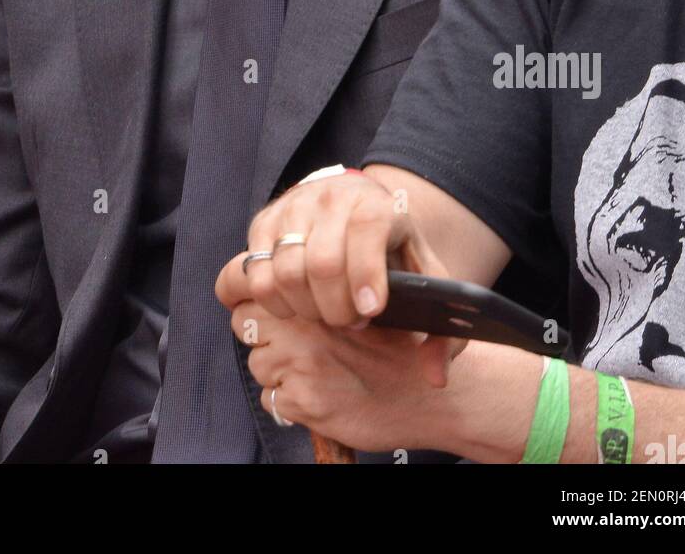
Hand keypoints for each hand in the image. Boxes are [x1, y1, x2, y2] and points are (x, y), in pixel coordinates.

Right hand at [215, 169, 460, 386]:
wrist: (359, 208)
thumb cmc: (393, 253)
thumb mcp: (426, 280)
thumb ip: (442, 333)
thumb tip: (434, 377)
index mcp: (377, 205)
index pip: (367, 228)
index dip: (366, 272)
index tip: (370, 310)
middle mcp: (333, 198)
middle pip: (321, 261)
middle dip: (335, 307)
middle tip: (350, 321)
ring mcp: (294, 207)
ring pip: (284, 270)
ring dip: (304, 308)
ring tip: (324, 313)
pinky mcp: (264, 222)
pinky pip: (256, 272)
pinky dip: (274, 301)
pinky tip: (298, 305)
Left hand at [230, 300, 481, 453]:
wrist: (438, 397)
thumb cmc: (401, 346)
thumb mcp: (364, 298)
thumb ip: (320, 287)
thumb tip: (272, 284)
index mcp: (318, 290)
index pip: (256, 283)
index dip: (259, 295)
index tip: (273, 306)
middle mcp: (304, 324)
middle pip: (245, 321)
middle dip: (263, 332)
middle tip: (293, 342)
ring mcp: (300, 364)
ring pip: (257, 362)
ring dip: (277, 369)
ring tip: (314, 371)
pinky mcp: (303, 401)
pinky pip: (272, 399)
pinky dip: (289, 401)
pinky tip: (319, 395)